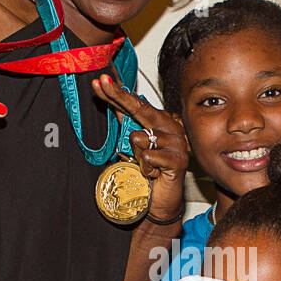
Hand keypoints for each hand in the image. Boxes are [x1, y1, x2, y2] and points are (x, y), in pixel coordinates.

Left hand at [92, 75, 188, 220]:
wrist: (162, 199)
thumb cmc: (151, 172)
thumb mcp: (134, 147)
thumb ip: (127, 127)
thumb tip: (114, 105)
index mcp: (160, 123)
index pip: (136, 105)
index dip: (117, 93)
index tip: (101, 81)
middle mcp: (170, 128)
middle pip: (139, 109)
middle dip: (117, 96)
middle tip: (101, 82)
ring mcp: (177, 143)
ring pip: (138, 139)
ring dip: (136, 156)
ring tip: (147, 166)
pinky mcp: (179, 159)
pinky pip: (147, 157)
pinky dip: (146, 169)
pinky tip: (155, 174)